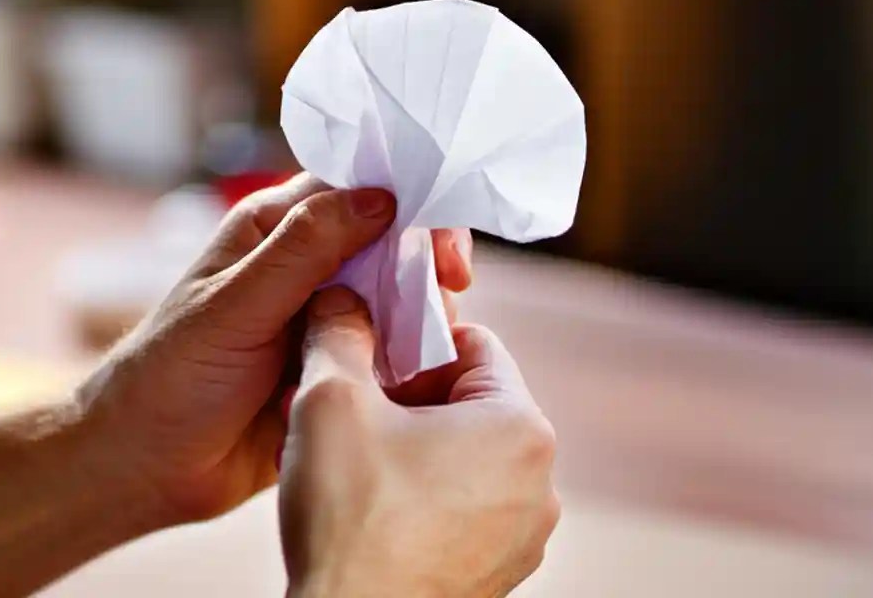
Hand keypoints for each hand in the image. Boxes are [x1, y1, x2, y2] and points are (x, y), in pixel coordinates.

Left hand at [78, 174, 472, 521]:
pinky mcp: (338, 370)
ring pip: (398, 302)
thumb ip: (304, 250)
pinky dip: (408, 365)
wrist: (145, 469)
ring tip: (420, 351)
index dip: (409, 206)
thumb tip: (381, 198)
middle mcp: (305, 268)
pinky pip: (391, 356)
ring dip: (418, 321)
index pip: (356, 191)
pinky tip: (411, 383)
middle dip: (425, 267)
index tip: (441, 246)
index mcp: (274, 231)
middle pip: (390, 245)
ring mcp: (325, 320)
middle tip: (448, 297)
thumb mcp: (235, 307)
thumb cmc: (169, 377)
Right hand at [280, 288, 559, 597]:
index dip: (413, 342)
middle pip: (472, 402)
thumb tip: (340, 301)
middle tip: (354, 410)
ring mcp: (523, 534)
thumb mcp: (331, 399)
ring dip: (414, 448)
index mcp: (520, 426)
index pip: (474, 342)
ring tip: (357, 462)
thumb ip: (339, 333)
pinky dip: (424, 498)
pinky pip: (465, 509)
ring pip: (465, 457)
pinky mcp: (498, 572)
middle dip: (410, 398)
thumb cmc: (350, 520)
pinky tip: (373, 510)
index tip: (370, 359)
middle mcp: (541, 481)